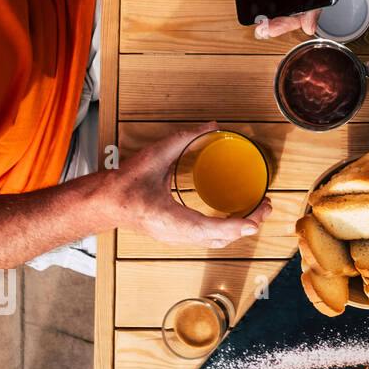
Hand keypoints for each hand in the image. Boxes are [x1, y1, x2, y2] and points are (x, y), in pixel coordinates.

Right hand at [101, 123, 271, 248]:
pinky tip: (235, 220)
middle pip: (219, 239)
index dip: (236, 226)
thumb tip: (210, 126)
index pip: (211, 229)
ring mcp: (175, 238)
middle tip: (265, 208)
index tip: (255, 222)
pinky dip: (225, 232)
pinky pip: (206, 239)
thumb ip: (184, 139)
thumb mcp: (155, 155)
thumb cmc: (124, 184)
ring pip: (214, 242)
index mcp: (171, 219)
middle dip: (247, 226)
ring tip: (256, 213)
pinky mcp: (175, 236)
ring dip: (237, 231)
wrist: (103, 202)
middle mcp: (176, 234)